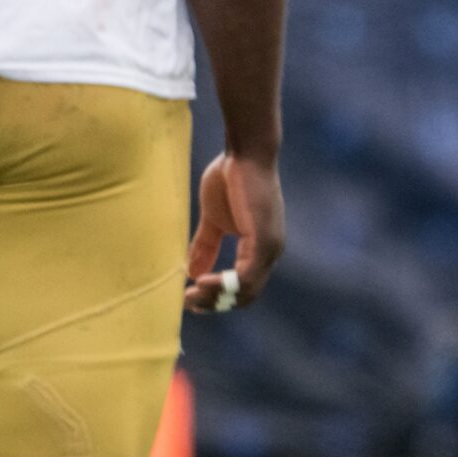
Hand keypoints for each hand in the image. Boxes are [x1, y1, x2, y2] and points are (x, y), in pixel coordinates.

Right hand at [185, 151, 284, 312]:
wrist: (245, 153)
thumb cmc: (230, 179)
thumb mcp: (214, 220)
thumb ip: (205, 246)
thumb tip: (191, 271)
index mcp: (260, 249)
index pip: (244, 287)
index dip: (218, 297)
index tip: (191, 299)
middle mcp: (270, 253)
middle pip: (246, 295)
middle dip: (215, 303)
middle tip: (187, 303)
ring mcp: (269, 248)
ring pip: (247, 290)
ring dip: (216, 297)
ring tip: (190, 295)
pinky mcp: (263, 240)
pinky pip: (246, 274)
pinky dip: (224, 283)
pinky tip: (201, 282)